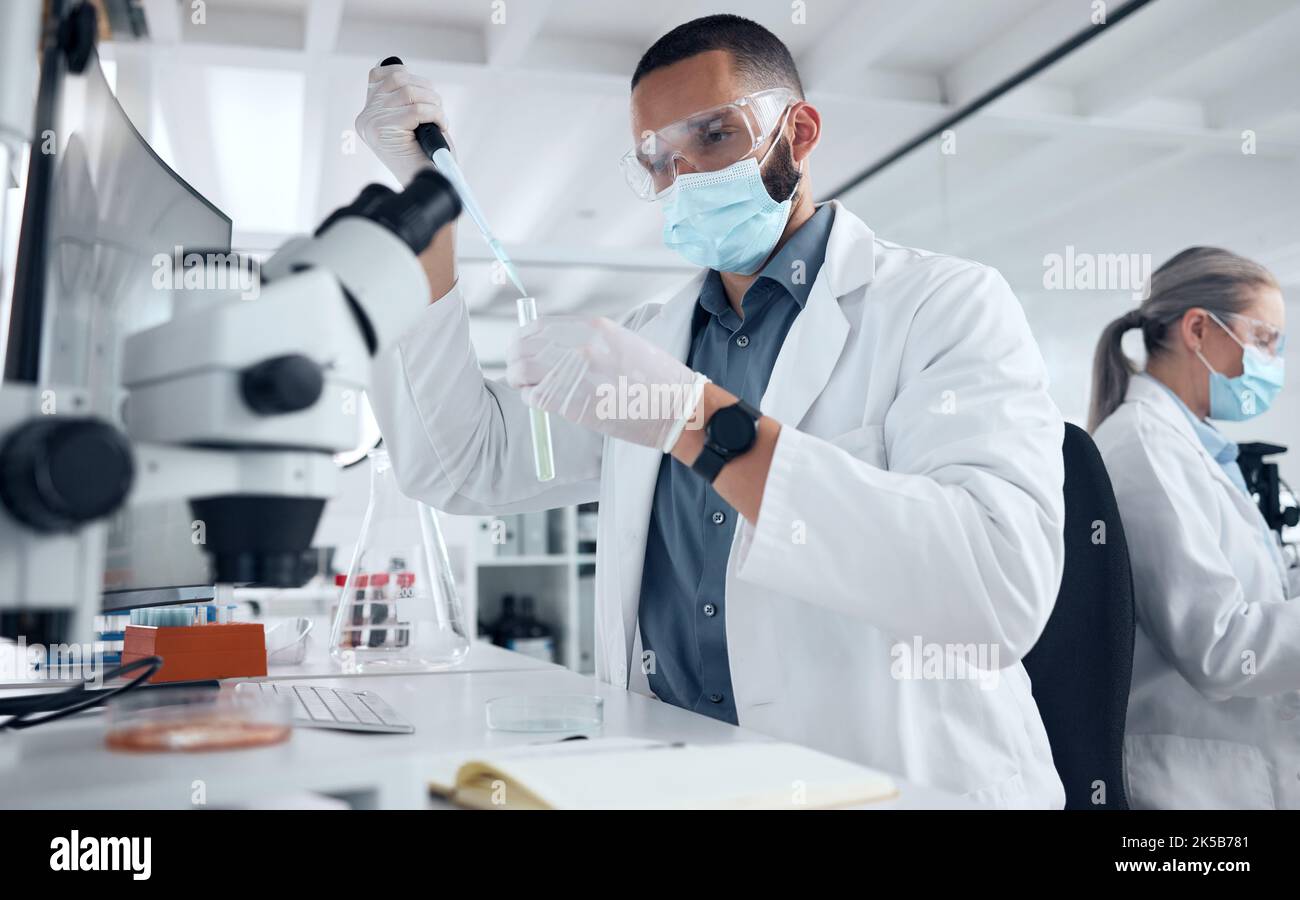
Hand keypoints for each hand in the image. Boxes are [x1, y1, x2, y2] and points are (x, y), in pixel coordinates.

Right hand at [355, 64, 453, 185]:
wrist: (429, 185)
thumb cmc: (426, 156)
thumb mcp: (413, 120)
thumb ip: (403, 96)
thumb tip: (400, 68)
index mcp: (368, 114)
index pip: (379, 74)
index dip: (407, 77)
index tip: (423, 96)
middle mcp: (366, 117)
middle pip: (397, 79)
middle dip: (427, 91)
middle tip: (437, 112)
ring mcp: (372, 123)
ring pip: (408, 92)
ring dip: (433, 103)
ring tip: (438, 120)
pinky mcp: (383, 131)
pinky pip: (416, 109)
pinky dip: (435, 115)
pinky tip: (439, 127)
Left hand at [506, 317, 708, 450]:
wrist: (674, 406)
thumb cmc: (653, 377)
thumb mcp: (622, 342)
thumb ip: (587, 339)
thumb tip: (551, 344)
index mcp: (592, 327)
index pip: (537, 326)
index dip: (522, 338)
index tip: (521, 347)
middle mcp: (579, 346)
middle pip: (523, 347)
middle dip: (515, 359)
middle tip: (517, 370)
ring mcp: (575, 374)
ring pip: (522, 371)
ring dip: (518, 379)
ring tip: (526, 386)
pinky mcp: (573, 403)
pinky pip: (534, 397)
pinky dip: (531, 399)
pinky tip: (540, 400)